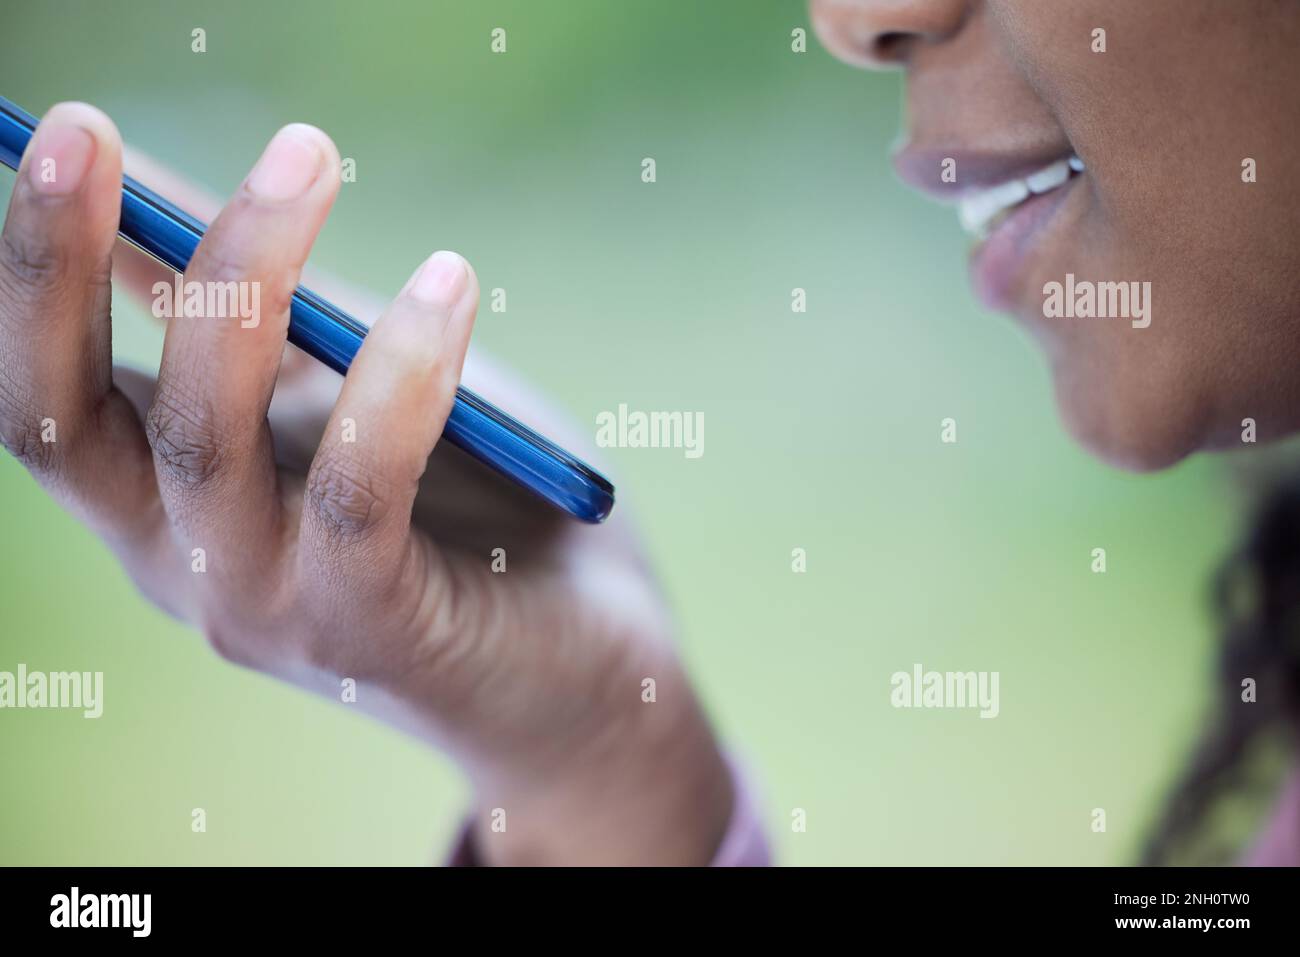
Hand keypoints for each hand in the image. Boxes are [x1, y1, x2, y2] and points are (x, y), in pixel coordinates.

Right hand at [0, 102, 731, 864]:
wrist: (579, 669)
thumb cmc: (472, 508)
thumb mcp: (350, 395)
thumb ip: (265, 323)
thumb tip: (159, 196)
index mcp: (162, 505)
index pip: (39, 394)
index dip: (28, 269)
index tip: (65, 134)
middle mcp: (183, 564)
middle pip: (63, 419)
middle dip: (54, 267)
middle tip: (85, 133)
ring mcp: (268, 606)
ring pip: (204, 438)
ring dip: (245, 280)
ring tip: (309, 154)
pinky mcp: (372, 631)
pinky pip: (357, 490)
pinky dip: (395, 376)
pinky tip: (448, 283)